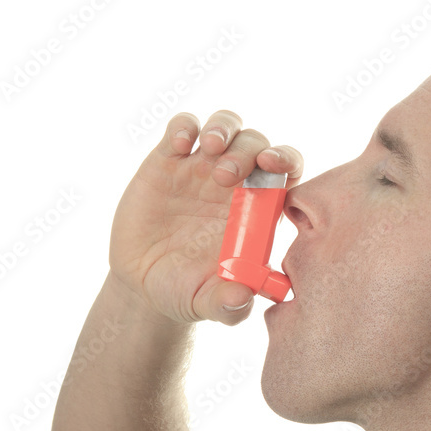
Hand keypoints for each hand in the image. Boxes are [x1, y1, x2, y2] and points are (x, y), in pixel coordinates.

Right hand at [108, 110, 303, 324]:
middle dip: (249, 151)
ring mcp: (201, 167)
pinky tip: (179, 145)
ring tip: (211, 149)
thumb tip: (243, 297)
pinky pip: (183, 127)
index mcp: (257, 211)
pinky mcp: (168, 160)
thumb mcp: (206, 304)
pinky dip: (185, 126)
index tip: (274, 165)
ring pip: (226, 126)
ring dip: (224, 128)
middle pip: (258, 144)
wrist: (142, 282)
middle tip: (226, 176)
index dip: (286, 160)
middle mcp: (235, 183)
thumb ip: (229, 305)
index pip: (287, 172)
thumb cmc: (186, 291)